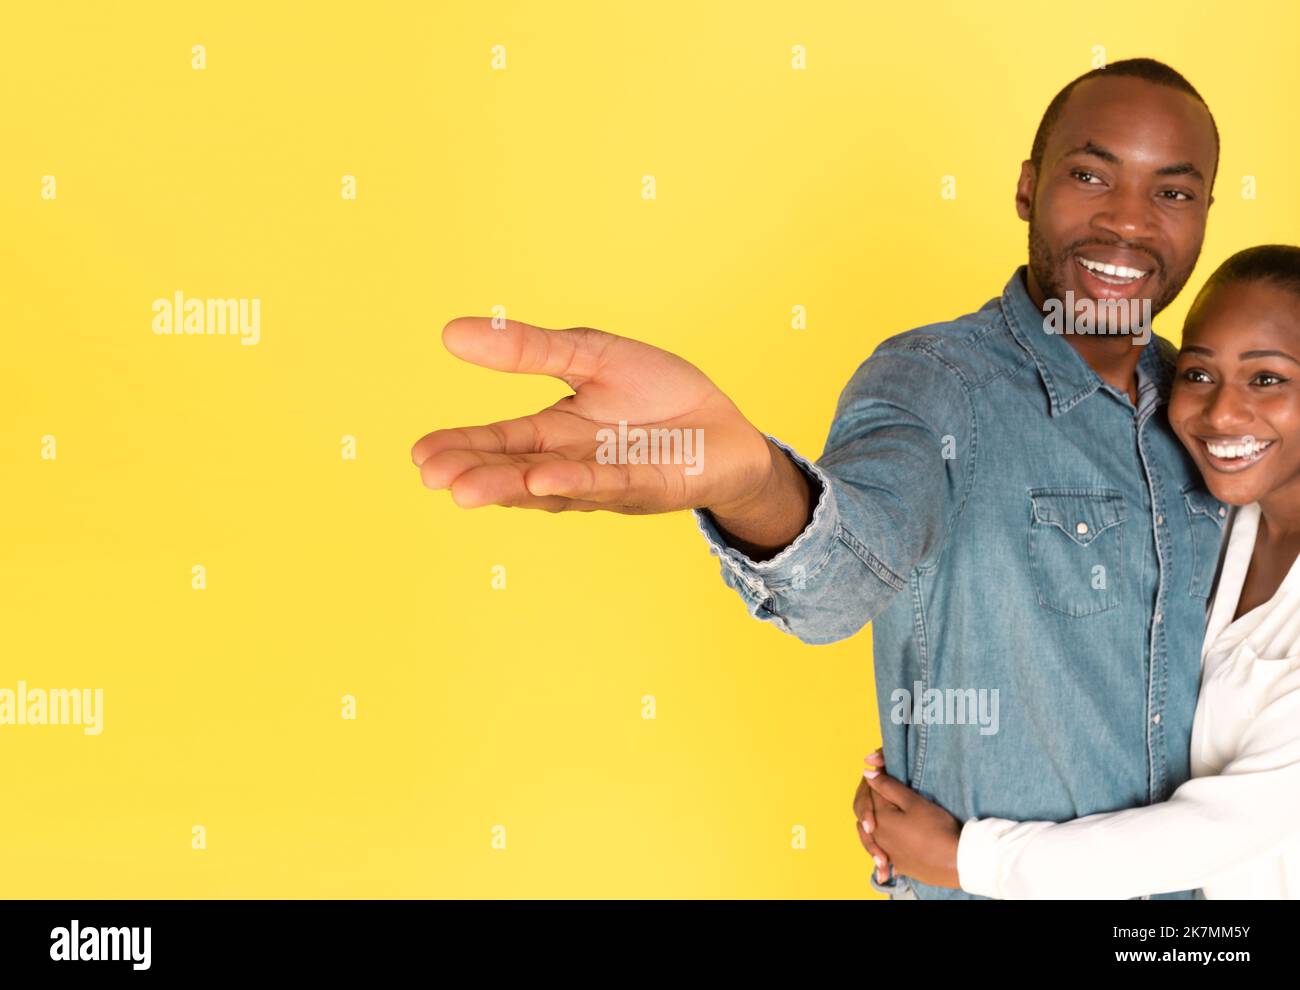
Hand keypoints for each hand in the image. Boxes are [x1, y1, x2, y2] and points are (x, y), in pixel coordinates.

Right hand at [412, 318, 779, 517]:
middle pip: (515, 470)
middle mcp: (574, 466)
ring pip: (552, 486)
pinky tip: (542, 478)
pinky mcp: (649, 487)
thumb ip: (531, 349)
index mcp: (557, 434)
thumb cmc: (658, 395)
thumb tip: (451, 332)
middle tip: (434, 477)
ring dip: (510, 487)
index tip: (420, 454)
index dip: (462, 447)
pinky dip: (575, 483)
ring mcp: (609, 483)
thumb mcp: (590, 356)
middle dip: (476, 473)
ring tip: (467, 489)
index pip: (502, 442)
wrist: (727, 429)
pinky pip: (607, 485)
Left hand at [864, 771, 961, 888]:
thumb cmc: (937, 829)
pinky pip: (883, 851)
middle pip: (868, 812)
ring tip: (881, 814)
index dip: (879, 779)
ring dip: (872, 821)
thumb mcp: (914, 802)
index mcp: (880, 818)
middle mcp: (878, 837)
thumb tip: (867, 774)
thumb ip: (889, 787)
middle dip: (872, 798)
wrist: (956, 863)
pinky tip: (890, 841)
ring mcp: (888, 853)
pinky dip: (881, 844)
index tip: (888, 771)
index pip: (871, 792)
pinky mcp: (898, 865)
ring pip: (871, 833)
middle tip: (884, 788)